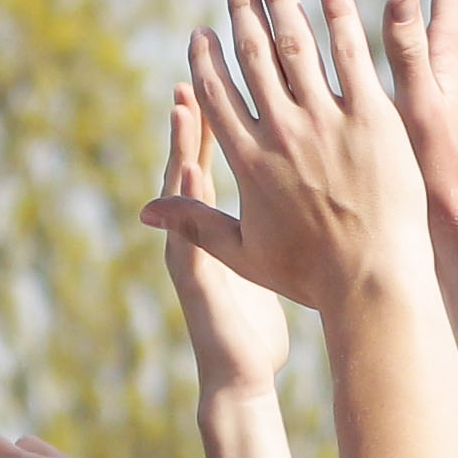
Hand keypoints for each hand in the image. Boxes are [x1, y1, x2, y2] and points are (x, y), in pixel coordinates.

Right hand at [144, 0, 429, 316]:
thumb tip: (145, 212)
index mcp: (248, 162)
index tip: (204, 31)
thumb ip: (195, 224)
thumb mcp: (244, 254)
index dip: (207, 56)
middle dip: (243, 14)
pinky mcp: (370, 117)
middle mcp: (281, 134)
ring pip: (296, 46)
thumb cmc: (311, 276)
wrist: (373, 283)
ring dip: (282, 2)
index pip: (217, 94)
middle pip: (253, 58)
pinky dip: (337, 15)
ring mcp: (326, 122)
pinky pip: (350, 54)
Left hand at [164, 90, 293, 400]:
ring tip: (241, 99)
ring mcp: (228, 244)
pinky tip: (282, 149)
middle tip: (198, 79)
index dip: (183, 138)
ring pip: (229, 181)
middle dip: (199, 124)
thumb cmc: (226, 342)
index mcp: (189, 238)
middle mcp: (201, 236)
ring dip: (232, 140)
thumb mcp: (210, 289)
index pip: (182, 178)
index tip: (186, 99)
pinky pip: (254, 201)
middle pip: (197, 168)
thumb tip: (175, 191)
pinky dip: (262, 172)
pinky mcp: (254, 252)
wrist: (239, 378)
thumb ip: (194, 241)